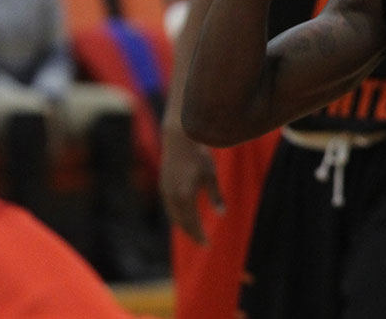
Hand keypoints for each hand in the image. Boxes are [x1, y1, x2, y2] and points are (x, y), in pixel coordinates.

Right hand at [159, 121, 222, 243]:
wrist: (179, 138)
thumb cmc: (199, 156)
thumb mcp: (210, 176)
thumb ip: (216, 196)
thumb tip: (222, 215)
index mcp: (184, 196)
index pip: (192, 223)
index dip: (199, 236)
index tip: (207, 246)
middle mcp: (172, 197)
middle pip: (181, 222)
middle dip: (192, 233)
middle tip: (202, 242)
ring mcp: (165, 191)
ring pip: (174, 215)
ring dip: (184, 225)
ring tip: (194, 231)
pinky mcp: (163, 185)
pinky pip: (170, 207)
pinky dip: (178, 215)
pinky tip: (185, 215)